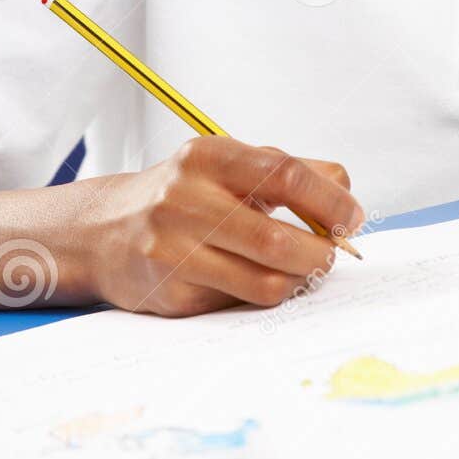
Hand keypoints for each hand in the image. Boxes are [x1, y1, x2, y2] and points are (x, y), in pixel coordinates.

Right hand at [81, 139, 363, 315]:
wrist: (106, 230)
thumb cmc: (188, 195)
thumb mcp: (231, 166)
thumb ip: (291, 172)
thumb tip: (347, 197)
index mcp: (209, 156)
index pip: (284, 174)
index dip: (330, 200)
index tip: (353, 218)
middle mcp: (185, 198)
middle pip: (276, 237)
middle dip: (320, 253)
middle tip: (332, 255)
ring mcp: (172, 248)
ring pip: (263, 281)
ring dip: (298, 280)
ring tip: (303, 270)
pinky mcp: (169, 291)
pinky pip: (239, 303)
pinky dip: (265, 295)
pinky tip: (261, 280)